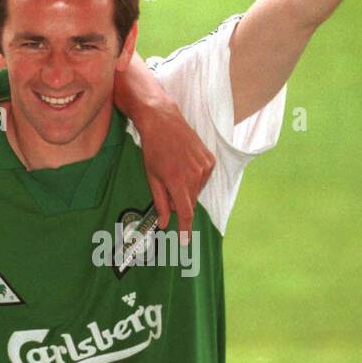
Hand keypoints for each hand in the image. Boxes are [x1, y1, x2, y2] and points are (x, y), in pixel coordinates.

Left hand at [133, 102, 214, 239]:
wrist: (163, 121)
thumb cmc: (153, 148)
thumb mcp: (151, 176)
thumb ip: (160, 202)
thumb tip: (163, 223)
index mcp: (177, 181)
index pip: (185, 212)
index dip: (184, 229)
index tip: (184, 241)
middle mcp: (194, 175)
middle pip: (190, 202)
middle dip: (180, 202)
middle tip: (167, 188)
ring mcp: (204, 167)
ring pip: (197, 191)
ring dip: (187, 189)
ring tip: (175, 171)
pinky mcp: (210, 160)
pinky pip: (204, 178)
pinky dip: (195, 178)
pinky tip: (184, 164)